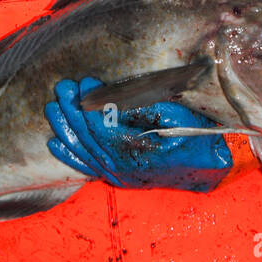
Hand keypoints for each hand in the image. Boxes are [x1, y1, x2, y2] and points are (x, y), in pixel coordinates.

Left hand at [45, 78, 232, 192]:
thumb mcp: (173, 115)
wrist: (208, 166)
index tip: (85, 83)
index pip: (106, 127)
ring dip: (67, 129)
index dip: (92, 105)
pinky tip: (54, 143)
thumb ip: (141, 109)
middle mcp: (127, 168)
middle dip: (74, 112)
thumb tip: (108, 101)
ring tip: (53, 107)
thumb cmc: (194, 135)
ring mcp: (121, 176)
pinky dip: (70, 155)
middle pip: (91, 138)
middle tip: (63, 88)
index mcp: (141, 151)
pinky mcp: (119, 178)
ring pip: (85, 152)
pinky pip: (88, 169)